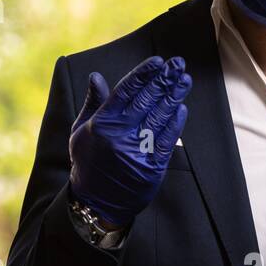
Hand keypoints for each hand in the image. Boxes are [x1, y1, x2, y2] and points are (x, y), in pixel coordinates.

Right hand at [69, 55, 191, 228]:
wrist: (96, 203)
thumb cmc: (88, 163)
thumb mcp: (81, 132)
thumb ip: (93, 104)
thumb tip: (97, 77)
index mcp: (102, 123)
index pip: (126, 91)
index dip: (143, 74)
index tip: (157, 62)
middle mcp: (120, 135)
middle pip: (146, 100)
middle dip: (164, 80)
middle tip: (178, 64)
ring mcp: (137, 151)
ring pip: (160, 118)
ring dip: (174, 97)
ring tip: (184, 80)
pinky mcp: (151, 167)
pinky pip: (167, 141)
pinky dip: (175, 123)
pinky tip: (181, 109)